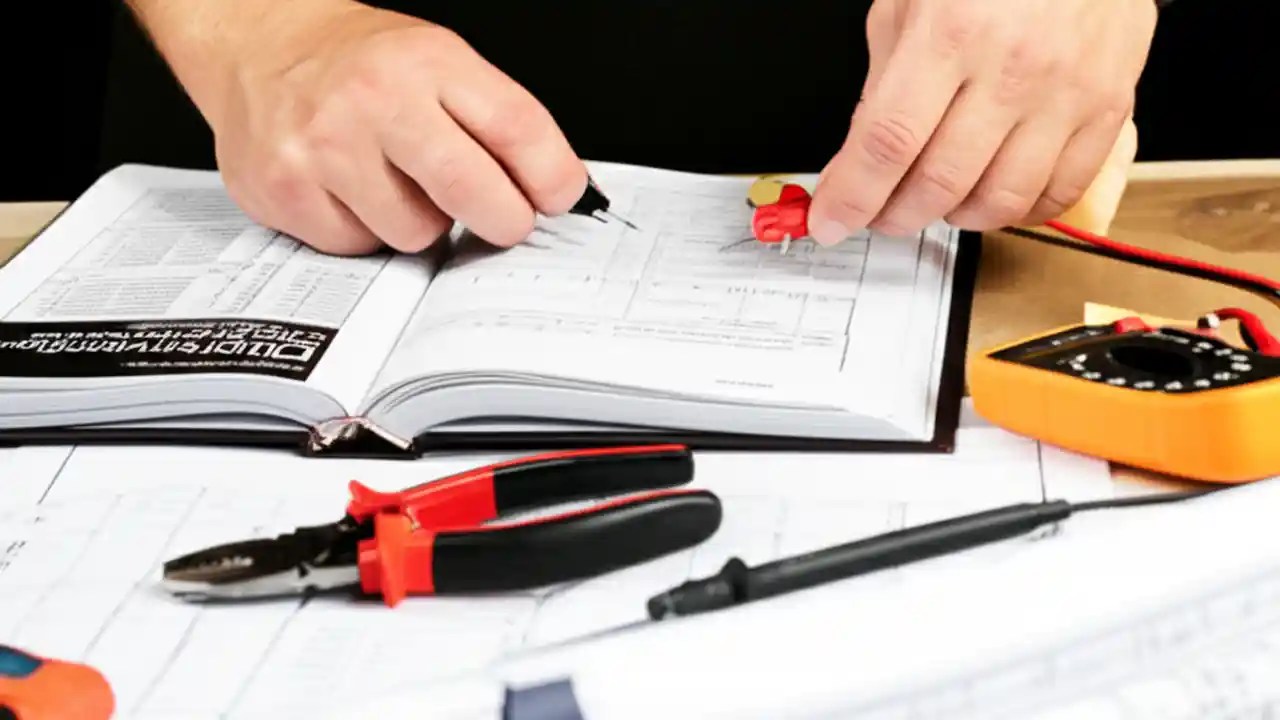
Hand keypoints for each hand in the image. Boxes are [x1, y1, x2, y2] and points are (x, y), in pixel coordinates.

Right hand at [204, 2, 585, 253]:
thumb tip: (553, 189)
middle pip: (471, 190)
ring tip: (396, 183)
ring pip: (416, 233)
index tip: (560, 197)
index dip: (553, 176)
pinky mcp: (285, 190)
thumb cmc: (357, 63)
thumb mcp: (437, 61)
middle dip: (504, 219)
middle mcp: (373, 99)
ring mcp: (323, 146)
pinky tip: (350, 192)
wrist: (255, 47)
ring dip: (421, 222)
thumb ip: (494, 120)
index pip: (517, 127)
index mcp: (426, 61)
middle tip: (501, 217)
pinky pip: (359, 246)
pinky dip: (366, 230)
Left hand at [808, 0, 1157, 242]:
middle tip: (877, 211)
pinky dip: (1016, 213)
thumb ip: (883, 83)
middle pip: (939, 182)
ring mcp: (1065, 93)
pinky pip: (1060, 192)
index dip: (852, 197)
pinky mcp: (1107, 108)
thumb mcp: (910, 1)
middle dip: (893, 215)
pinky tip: (990, 198)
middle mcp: (1012, 67)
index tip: (830, 222)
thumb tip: (858, 158)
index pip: (888, 143)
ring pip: (999, 201)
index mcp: (951, 32)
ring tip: (933, 201)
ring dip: (952, 218)